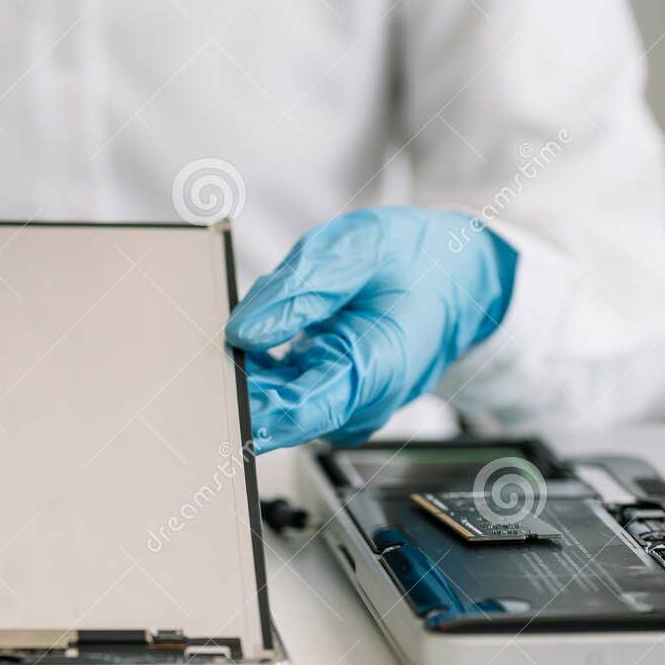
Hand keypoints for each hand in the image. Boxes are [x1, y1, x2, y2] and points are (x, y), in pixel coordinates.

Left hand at [226, 207, 516, 449]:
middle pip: (273, 412)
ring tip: (241, 328)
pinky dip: (262, 365)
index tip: (204, 386)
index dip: (243, 405)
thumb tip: (242, 330)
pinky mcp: (332, 396)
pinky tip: (258, 334)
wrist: (461, 276)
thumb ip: (299, 291)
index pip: (293, 415)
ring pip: (273, 401)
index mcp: (371, 372)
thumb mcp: (357, 249)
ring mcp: (344, 404)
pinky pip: (283, 390)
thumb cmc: (417, 259)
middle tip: (205, 345)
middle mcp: (357, 403)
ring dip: (248, 369)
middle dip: (235, 380)